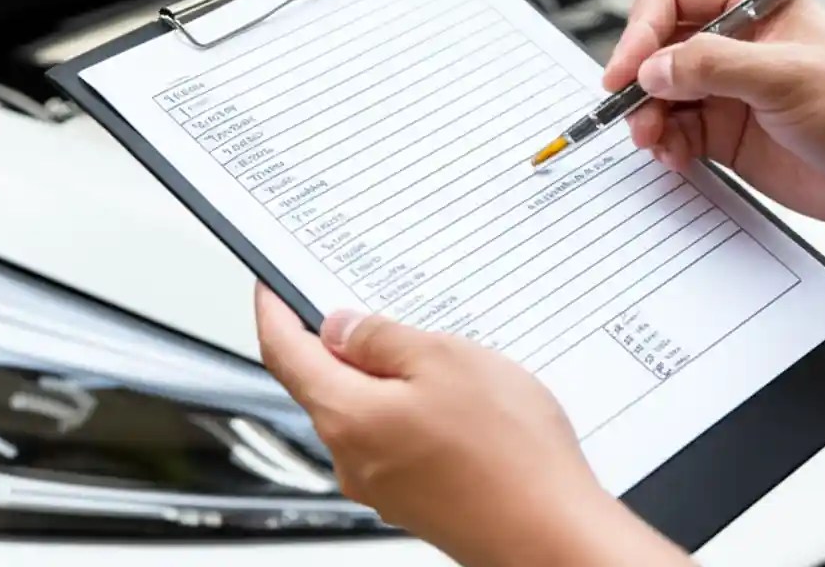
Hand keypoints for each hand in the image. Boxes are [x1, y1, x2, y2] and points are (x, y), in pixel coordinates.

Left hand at [255, 284, 692, 566]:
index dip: (273, 313)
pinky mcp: (417, 501)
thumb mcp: (444, 360)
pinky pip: (399, 441)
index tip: (270, 289)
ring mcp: (384, 486)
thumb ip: (380, 338)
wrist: (554, 536)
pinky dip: (416, 414)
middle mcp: (353, 460)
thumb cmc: (509, 455)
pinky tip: (462, 408)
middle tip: (386, 312)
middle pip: (326, 385)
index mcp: (346, 418)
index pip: (284, 354)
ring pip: (368, 414)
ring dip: (392, 381)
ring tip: (449, 363)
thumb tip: (341, 326)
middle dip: (347, 346)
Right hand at [604, 0, 824, 225]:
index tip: (628, 70)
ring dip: (647, 117)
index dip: (642, 31)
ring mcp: (728, 90)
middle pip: (658, 48)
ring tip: (653, 140)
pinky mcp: (726, 132)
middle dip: (638, 80)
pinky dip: (666, 144)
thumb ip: (713, 65)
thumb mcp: (786, 76)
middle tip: (629, 111)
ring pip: (660, 94)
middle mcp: (736, 43)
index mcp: (755, 6)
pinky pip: (676, 132)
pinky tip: (675, 156)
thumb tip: (654, 68)